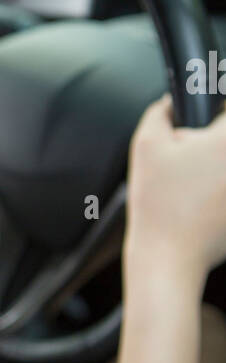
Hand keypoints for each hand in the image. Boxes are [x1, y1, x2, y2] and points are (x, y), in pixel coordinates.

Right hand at [125, 92, 225, 284]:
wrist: (169, 258)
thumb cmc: (159, 205)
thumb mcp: (146, 145)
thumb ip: (160, 112)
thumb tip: (171, 104)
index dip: (212, 112)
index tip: (199, 122)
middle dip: (211, 143)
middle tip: (189, 158)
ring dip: (214, 169)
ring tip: (192, 184)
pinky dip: (217, 194)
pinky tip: (199, 205)